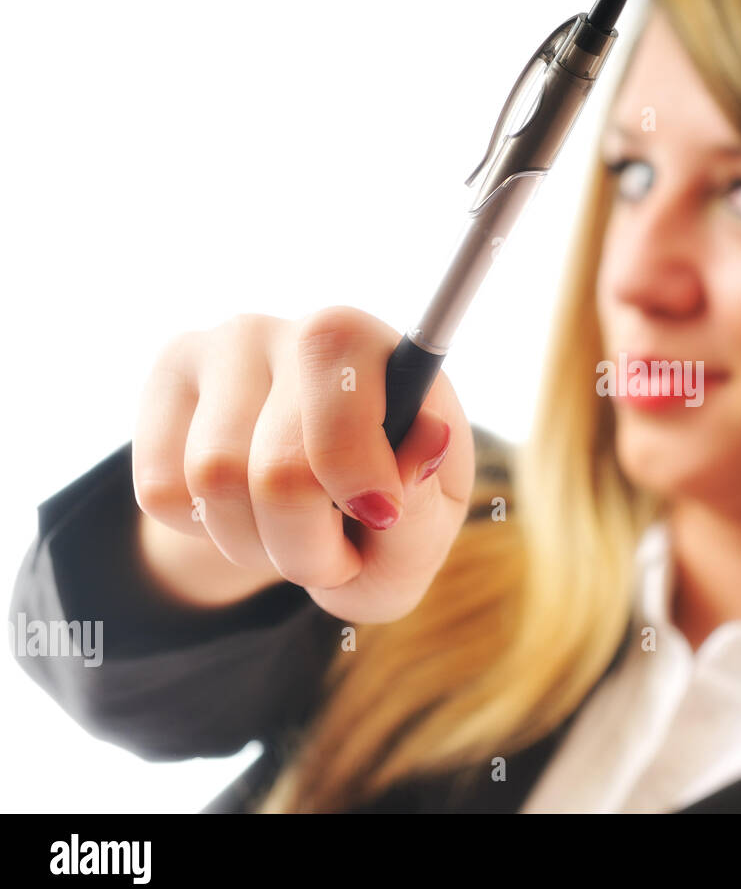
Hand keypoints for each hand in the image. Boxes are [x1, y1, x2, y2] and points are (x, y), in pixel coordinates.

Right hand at [132, 307, 474, 622]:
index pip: (344, 396)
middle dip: (307, 545)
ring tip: (294, 539)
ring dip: (256, 546)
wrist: (312, 507)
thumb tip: (430, 435)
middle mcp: (297, 331)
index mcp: (376, 350)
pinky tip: (243, 513)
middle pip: (277, 467)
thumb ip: (428, 501)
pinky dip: (205, 533)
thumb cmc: (382, 517)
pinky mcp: (164, 383)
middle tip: (338, 557)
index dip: (357, 474)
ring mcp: (223, 348)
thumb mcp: (423, 530)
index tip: (381, 516)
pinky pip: (162, 490)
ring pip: (212, 481)